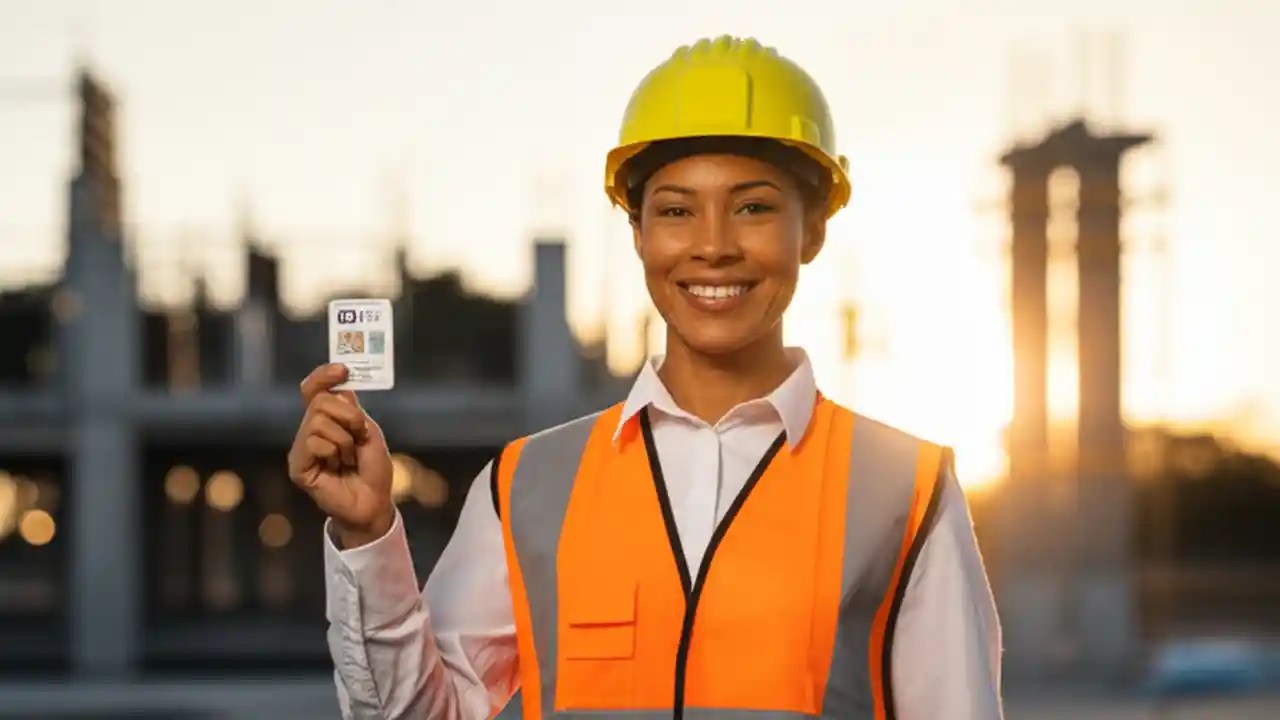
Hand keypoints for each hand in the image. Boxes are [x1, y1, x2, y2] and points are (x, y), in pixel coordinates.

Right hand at [288, 363, 394, 547]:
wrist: (373, 502)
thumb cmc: (373, 469)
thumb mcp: (369, 432)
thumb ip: (352, 410)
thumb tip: (339, 389)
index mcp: (327, 419)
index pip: (314, 390)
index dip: (323, 376)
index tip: (343, 370)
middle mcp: (310, 430)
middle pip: (320, 401)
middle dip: (349, 416)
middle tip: (359, 437)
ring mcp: (302, 448)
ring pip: (318, 421)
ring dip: (344, 439)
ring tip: (349, 458)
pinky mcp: (297, 466)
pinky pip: (314, 442)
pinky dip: (333, 451)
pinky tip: (336, 467)